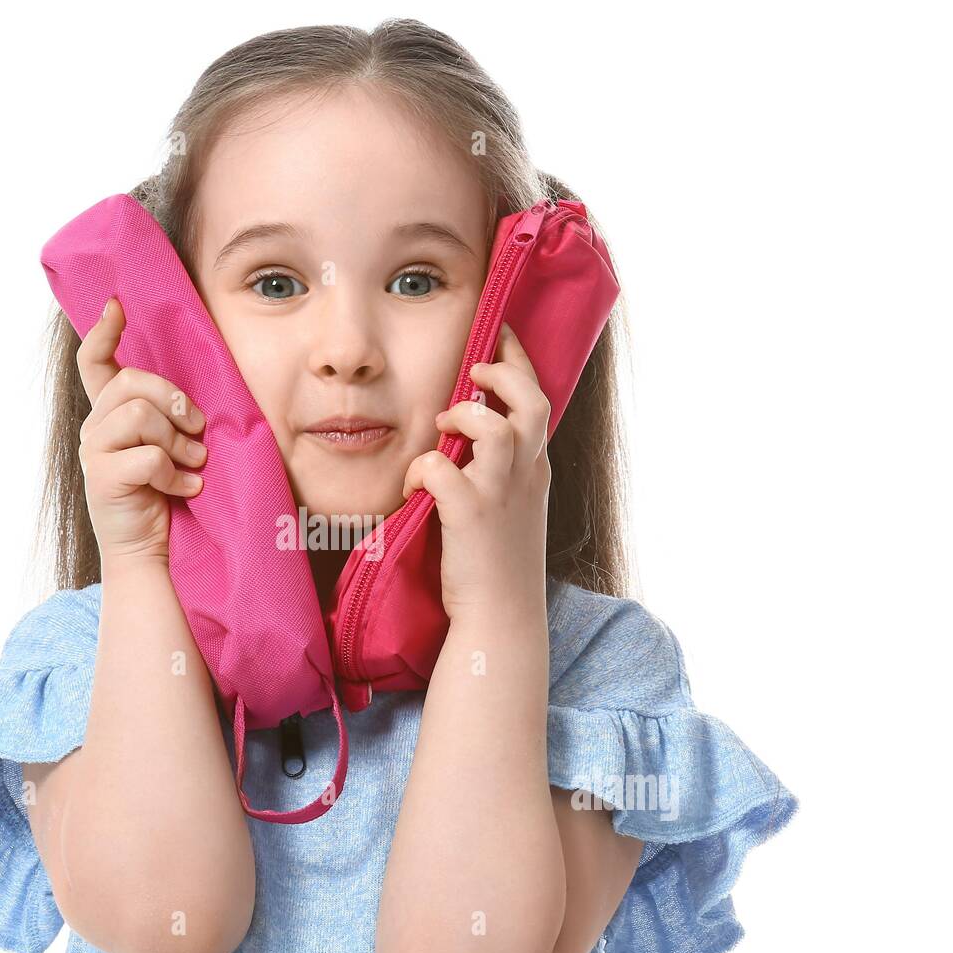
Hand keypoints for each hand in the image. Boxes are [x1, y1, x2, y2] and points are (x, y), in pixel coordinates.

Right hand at [76, 296, 207, 563]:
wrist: (145, 551)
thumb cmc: (161, 494)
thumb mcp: (164, 445)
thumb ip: (165, 414)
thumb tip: (189, 393)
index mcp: (108, 415)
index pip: (93, 363)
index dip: (102, 332)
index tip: (117, 306)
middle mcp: (94, 428)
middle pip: (133, 383)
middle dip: (175, 401)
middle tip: (198, 429)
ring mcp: (95, 453)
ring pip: (140, 415)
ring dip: (178, 440)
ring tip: (192, 463)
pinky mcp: (104, 479)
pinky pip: (150, 457)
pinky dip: (177, 475)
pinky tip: (186, 489)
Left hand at [400, 322, 550, 625]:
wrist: (501, 616)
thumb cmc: (499, 565)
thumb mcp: (515, 508)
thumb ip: (504, 471)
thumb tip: (469, 439)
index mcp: (536, 468)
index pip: (538, 398)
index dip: (518, 361)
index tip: (499, 335)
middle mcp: (526, 474)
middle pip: (529, 399)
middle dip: (501, 373)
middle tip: (473, 371)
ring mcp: (499, 493)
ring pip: (490, 426)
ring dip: (461, 416)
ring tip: (441, 426)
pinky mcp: (469, 514)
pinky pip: (439, 468)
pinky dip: (420, 470)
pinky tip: (414, 489)